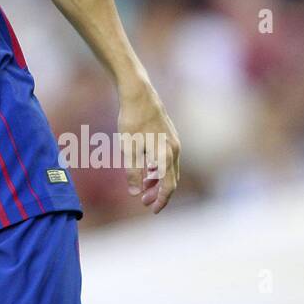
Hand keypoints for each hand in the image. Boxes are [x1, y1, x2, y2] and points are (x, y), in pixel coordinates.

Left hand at [116, 76, 179, 213]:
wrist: (139, 94)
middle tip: (143, 201)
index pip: (168, 186)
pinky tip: (147, 169)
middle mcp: (174, 150)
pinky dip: (160, 168)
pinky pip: (168, 158)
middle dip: (158, 192)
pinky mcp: (169, 135)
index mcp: (166, 155)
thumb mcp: (128, 148)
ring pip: (170, 169)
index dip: (160, 200)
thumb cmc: (132, 120)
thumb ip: (133, 172)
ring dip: (158, 180)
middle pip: (171, 179)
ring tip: (143, 187)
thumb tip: (134, 192)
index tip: (151, 209)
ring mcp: (174, 141)